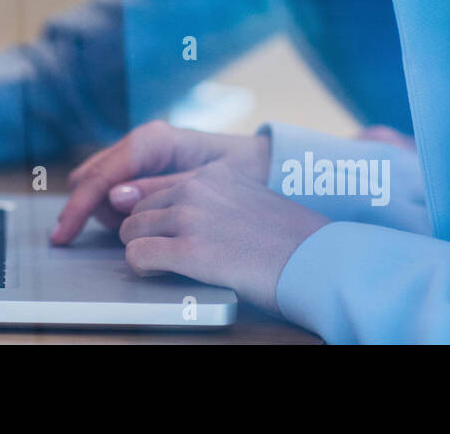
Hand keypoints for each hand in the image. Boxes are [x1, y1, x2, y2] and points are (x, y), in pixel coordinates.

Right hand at [50, 119, 269, 244]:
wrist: (264, 164)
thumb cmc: (241, 172)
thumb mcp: (205, 185)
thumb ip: (159, 189)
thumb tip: (115, 197)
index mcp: (153, 140)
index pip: (101, 175)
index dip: (78, 206)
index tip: (63, 234)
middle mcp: (140, 141)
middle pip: (91, 178)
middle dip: (91, 210)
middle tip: (121, 237)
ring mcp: (139, 153)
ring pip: (99, 186)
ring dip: (108, 213)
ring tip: (149, 227)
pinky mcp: (142, 167)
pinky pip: (114, 189)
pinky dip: (119, 211)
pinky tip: (142, 221)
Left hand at [119, 156, 329, 311]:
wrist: (317, 261)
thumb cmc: (290, 241)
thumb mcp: (250, 201)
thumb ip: (216, 200)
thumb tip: (187, 215)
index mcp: (212, 174)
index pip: (158, 189)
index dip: (155, 216)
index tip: (158, 232)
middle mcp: (196, 188)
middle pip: (139, 209)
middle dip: (146, 233)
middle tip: (163, 254)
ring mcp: (190, 217)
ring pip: (132, 231)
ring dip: (143, 250)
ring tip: (166, 266)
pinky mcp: (188, 250)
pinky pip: (138, 255)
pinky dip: (144, 268)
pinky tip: (163, 274)